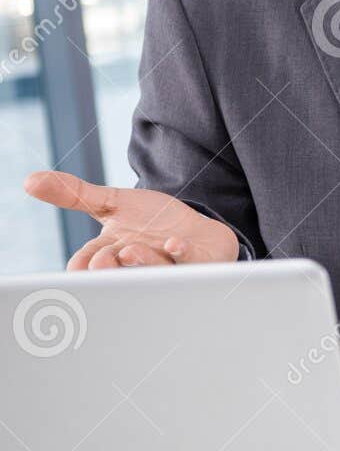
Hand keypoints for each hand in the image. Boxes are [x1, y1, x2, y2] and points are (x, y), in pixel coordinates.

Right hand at [24, 171, 240, 269]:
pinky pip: (188, 262)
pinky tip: (175, 245)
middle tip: (102, 261)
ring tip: (129, 251)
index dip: (83, 266)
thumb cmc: (152, 222)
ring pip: (151, 268)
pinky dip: (180, 253)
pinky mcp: (195, 263)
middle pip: (118, 270)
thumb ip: (75, 193)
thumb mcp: (112, 202)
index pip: (89, 263)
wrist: (198, 231)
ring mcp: (166, 267)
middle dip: (109, 266)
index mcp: (110, 254)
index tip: (79, 267)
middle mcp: (136, 265)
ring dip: (140, 260)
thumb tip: (30, 180)